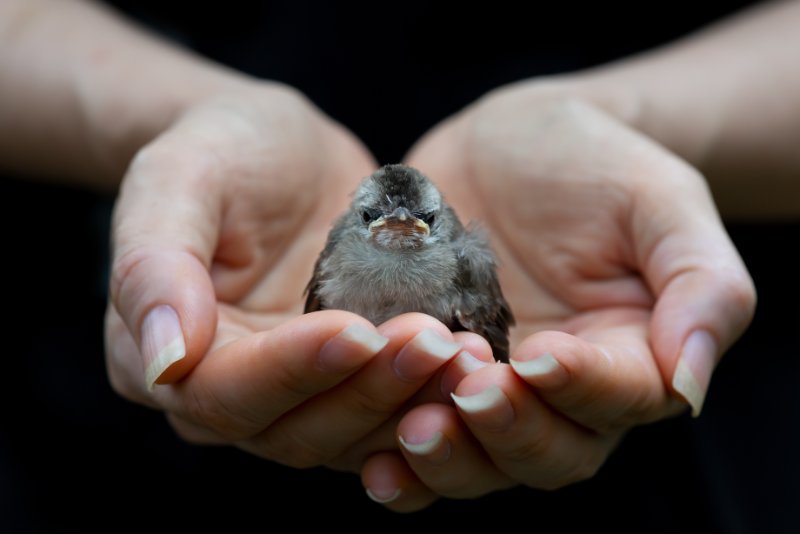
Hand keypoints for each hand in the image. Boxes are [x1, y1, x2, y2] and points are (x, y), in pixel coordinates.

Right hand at [105, 83, 479, 470]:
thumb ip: (154, 260)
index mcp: (160, 357)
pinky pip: (384, 414)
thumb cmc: (220, 150)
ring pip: (349, 434)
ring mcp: (290, 397)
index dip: (293, 369)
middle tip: (438, 343)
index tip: (357, 330)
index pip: (226, 391)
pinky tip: (474, 361)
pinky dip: (429, 397)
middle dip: (370, 389)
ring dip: (412, 403)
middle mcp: (224, 396)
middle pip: (295, 428)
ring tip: (469, 354)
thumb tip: (164, 358)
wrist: (277, 152)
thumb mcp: (177, 175)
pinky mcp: (342, 385)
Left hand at [359, 81, 755, 509]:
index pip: (617, 399)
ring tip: (412, 429)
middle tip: (470, 395)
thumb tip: (691, 384)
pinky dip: (397, 456)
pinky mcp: (429, 377)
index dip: (581, 388)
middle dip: (508, 432)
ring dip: (448, 456)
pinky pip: (415, 432)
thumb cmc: (595, 163)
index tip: (541, 355)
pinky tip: (373, 458)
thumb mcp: (661, 201)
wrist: (508, 144)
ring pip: (480, 460)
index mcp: (629, 357)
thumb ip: (702, 285)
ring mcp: (491, 389)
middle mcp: (560, 393)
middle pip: (546, 452)